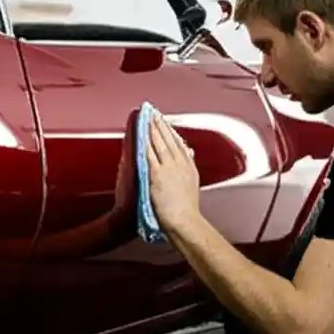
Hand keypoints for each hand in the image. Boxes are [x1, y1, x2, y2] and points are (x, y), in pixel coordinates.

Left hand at [146, 111, 200, 234]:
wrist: (182, 223)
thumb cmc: (185, 210)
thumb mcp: (192, 184)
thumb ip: (188, 167)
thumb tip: (189, 152)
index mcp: (189, 166)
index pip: (178, 143)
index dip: (171, 131)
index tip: (165, 121)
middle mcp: (180, 163)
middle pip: (169, 139)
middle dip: (160, 124)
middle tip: (154, 111)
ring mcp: (169, 168)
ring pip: (159, 142)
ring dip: (152, 128)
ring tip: (146, 116)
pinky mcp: (157, 173)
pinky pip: (150, 152)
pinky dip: (146, 141)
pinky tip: (141, 132)